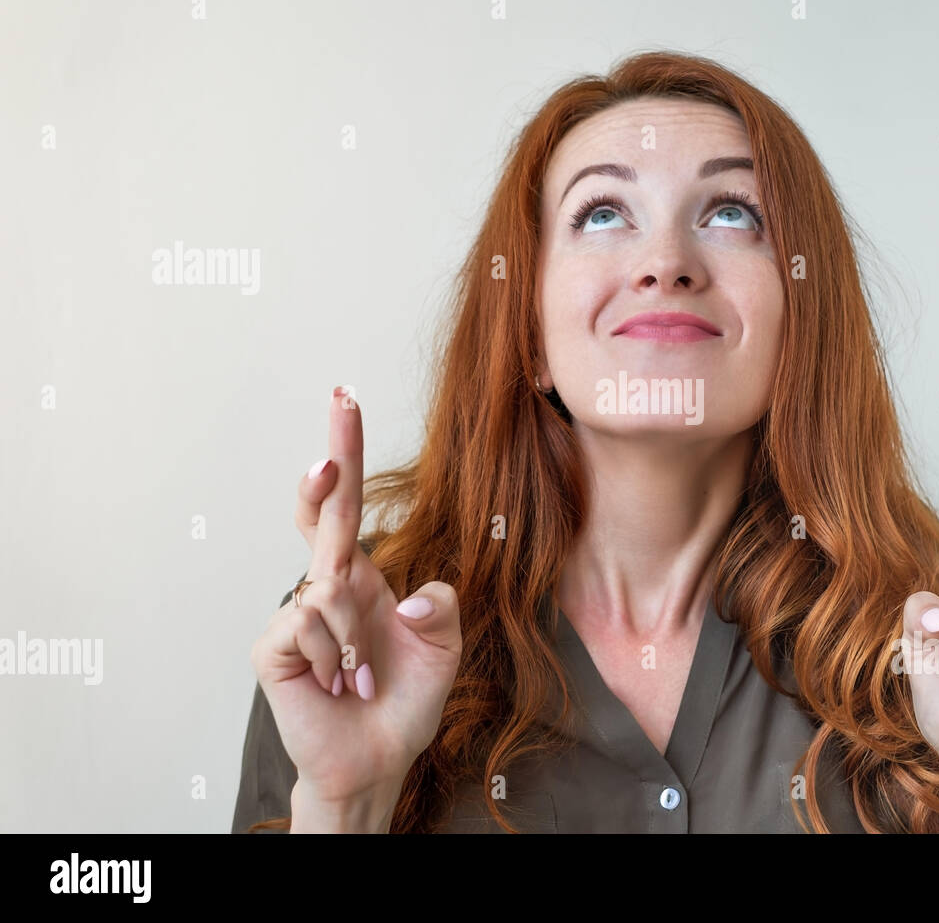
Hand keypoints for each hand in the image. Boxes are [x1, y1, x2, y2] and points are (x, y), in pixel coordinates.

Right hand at [249, 387, 462, 820]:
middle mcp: (326, 586)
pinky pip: (305, 626)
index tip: (344, 402)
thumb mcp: (444, 650)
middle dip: (326, 470)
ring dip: (357, 641)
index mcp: (363, 576)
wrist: (378, 759)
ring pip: (329, 590)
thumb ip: (441, 612)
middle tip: (335, 432)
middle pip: (320, 515)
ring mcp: (295, 616)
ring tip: (361, 678)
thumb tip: (408, 597)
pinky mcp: (272, 649)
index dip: (344, 453)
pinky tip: (334, 684)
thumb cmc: (405, 700)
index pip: (347, 505)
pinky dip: (332, 658)